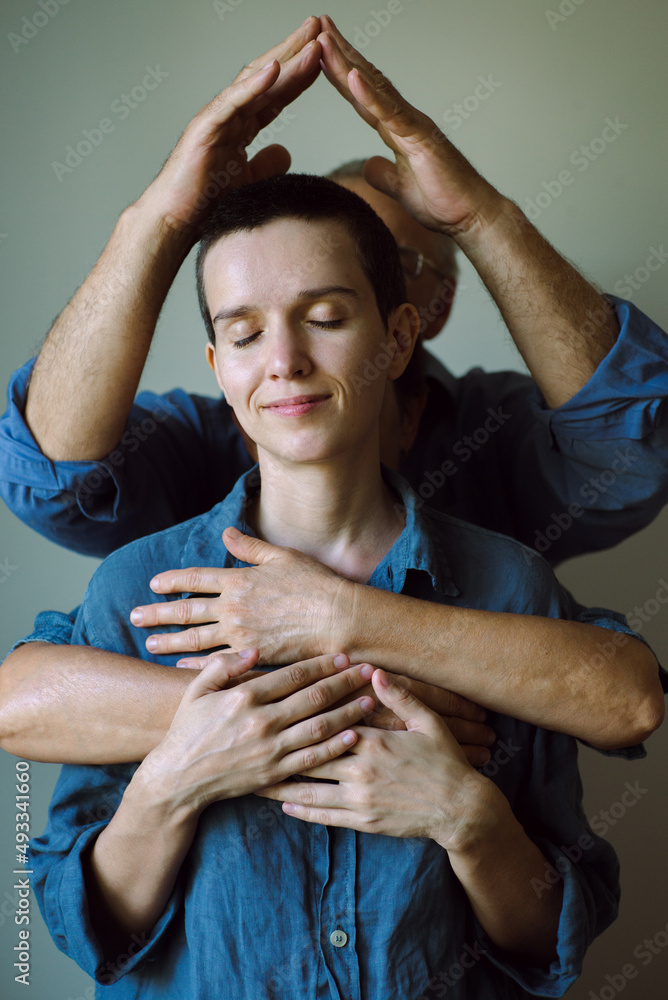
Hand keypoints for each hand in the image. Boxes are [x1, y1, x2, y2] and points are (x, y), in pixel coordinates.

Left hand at [130, 527, 353, 662]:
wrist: (336, 618)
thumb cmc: (315, 585)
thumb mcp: (282, 557)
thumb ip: (250, 548)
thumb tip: (227, 533)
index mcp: (239, 580)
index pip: (195, 578)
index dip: (172, 581)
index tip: (154, 584)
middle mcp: (233, 606)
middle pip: (186, 610)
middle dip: (158, 613)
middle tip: (135, 616)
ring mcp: (240, 633)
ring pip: (195, 638)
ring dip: (169, 641)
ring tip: (150, 644)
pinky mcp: (251, 655)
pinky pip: (215, 662)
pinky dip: (194, 665)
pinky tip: (179, 667)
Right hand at [138, 652, 376, 815]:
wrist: (177, 780)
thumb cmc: (187, 729)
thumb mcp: (197, 690)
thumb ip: (224, 665)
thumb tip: (255, 650)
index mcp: (243, 697)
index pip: (292, 675)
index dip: (321, 664)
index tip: (343, 656)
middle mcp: (261, 723)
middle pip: (314, 698)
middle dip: (345, 683)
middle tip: (369, 671)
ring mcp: (269, 751)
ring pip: (319, 728)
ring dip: (348, 713)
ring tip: (370, 700)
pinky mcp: (274, 774)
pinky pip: (312, 760)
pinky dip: (335, 747)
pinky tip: (355, 735)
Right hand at [139, 18, 322, 233]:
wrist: (176, 220)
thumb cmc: (205, 202)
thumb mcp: (249, 181)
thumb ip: (266, 164)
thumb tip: (285, 153)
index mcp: (240, 126)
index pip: (276, 93)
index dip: (301, 74)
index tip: (325, 57)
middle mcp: (229, 115)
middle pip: (267, 77)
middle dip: (294, 52)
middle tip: (320, 27)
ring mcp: (216, 118)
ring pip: (254, 82)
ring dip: (283, 59)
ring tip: (308, 41)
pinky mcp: (204, 128)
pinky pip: (232, 101)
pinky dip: (253, 85)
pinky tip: (274, 68)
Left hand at [255, 667, 496, 848]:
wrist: (462, 808)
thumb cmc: (446, 761)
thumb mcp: (427, 722)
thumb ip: (399, 696)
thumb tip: (374, 671)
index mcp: (372, 740)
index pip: (325, 722)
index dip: (298, 715)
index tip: (273, 708)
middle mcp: (360, 768)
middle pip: (308, 755)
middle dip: (278, 750)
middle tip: (249, 744)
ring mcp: (360, 797)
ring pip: (309, 789)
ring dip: (280, 786)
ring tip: (254, 780)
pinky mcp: (364, 821)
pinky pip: (326, 816)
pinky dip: (303, 811)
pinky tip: (285, 808)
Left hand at [316, 15, 502, 236]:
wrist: (472, 216)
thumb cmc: (445, 202)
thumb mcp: (402, 189)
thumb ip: (385, 175)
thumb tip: (369, 166)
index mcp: (398, 130)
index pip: (363, 97)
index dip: (340, 74)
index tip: (320, 52)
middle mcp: (405, 120)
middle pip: (366, 81)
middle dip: (340, 53)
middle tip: (316, 24)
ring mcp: (413, 125)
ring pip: (374, 89)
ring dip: (347, 64)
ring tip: (323, 39)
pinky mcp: (421, 138)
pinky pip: (390, 113)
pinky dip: (370, 95)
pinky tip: (352, 77)